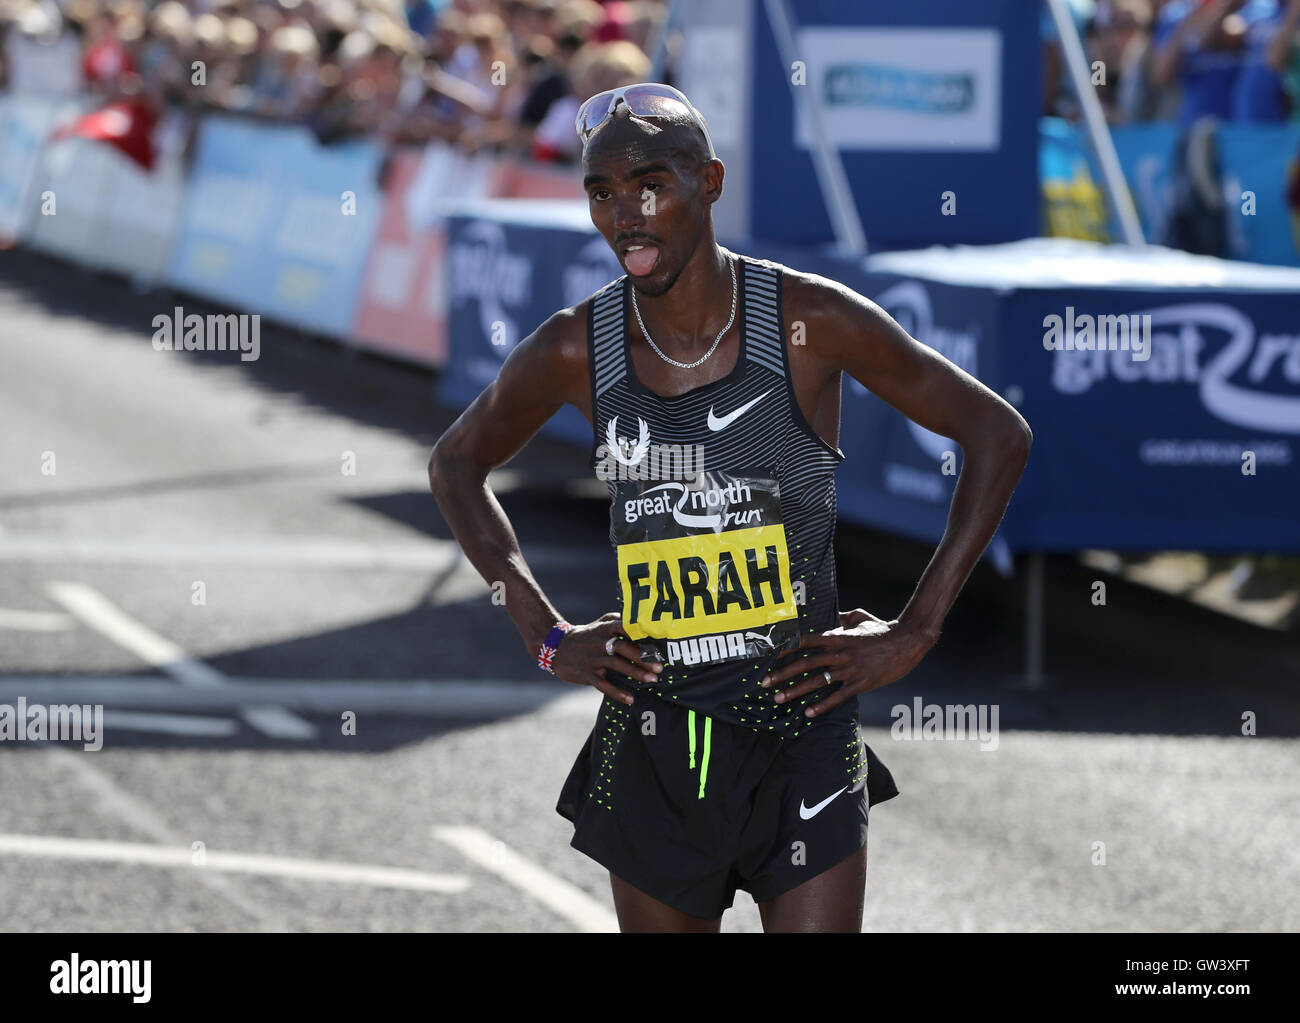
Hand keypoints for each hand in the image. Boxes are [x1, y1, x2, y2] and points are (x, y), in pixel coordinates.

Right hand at [550, 611, 661, 706]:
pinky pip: (603, 684)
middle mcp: (599, 641)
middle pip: (623, 648)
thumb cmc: (587, 635)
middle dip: (643, 657)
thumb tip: (643, 624)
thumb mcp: (600, 623)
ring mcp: (592, 658)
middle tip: (659, 667)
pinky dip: (617, 692)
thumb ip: (619, 621)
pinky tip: (630, 699)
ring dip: (636, 673)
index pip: (624, 627)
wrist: (557, 647)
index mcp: (605, 628)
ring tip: (652, 680)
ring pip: (617, 665)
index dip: (640, 633)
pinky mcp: (586, 674)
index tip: (656, 641)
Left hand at [758, 609, 937, 717]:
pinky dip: (823, 705)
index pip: (806, 641)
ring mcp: (850, 669)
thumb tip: (832, 617)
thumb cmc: (883, 628)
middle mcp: (840, 653)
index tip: (769, 655)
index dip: (786, 648)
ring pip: (817, 681)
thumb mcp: (860, 617)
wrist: (908, 641)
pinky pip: (838, 697)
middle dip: (782, 673)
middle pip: (805, 663)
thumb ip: (843, 618)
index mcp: (838, 636)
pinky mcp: (861, 683)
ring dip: (796, 691)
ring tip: (778, 698)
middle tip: (764, 682)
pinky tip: (809, 713)